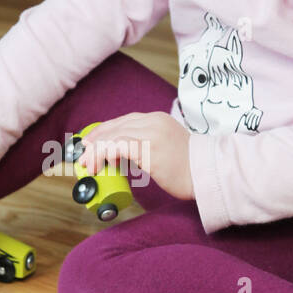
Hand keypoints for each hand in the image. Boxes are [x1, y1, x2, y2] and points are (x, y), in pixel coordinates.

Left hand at [79, 112, 193, 200]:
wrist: (209, 173)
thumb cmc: (189, 168)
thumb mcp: (166, 148)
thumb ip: (147, 145)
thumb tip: (122, 156)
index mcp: (157, 119)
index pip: (122, 121)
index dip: (103, 133)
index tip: (91, 146)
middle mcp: (152, 121)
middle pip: (114, 127)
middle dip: (95, 142)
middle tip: (83, 157)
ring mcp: (151, 132)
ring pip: (112, 136)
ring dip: (96, 151)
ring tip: (88, 166)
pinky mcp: (148, 146)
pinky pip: (117, 146)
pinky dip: (103, 155)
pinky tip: (99, 165)